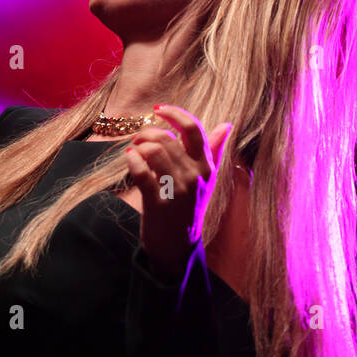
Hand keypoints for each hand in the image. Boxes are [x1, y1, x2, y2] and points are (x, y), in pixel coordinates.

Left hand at [124, 105, 232, 280]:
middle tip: (139, 138)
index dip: (175, 113)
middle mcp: (195, 176)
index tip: (158, 108)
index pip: (194, 129)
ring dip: (139, 145)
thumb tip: (226, 125)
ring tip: (135, 150)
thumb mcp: (207, 180)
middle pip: (167, 137)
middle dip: (147, 132)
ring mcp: (177, 190)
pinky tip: (130, 159)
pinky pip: (141, 171)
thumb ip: (215, 150)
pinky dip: (132, 160)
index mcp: (207, 166)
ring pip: (154, 150)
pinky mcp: (158, 203)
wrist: (178, 248)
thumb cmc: (190, 208)